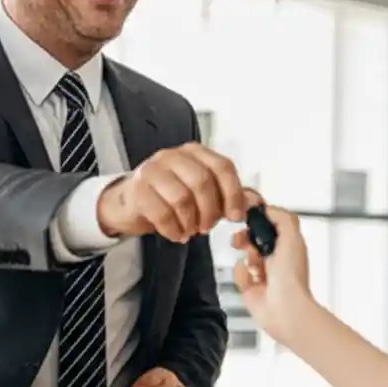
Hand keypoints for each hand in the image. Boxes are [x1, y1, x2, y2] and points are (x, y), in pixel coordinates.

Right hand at [97, 143, 246, 242]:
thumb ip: (231, 196)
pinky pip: (162, 213)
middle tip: (207, 227)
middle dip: (210, 211)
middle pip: (202, 182)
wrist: (131, 203)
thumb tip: (256, 203)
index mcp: (195, 152)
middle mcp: (173, 156)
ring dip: (191, 222)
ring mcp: (152, 170)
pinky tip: (176, 234)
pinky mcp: (137, 190)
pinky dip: (174, 230)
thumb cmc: (172, 197)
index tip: (236, 217)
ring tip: (190, 230)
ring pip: (182, 198)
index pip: (222, 167)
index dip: (234, 194)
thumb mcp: (204, 193)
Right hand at [230, 204, 315, 343]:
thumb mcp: (291, 236)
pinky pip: (239, 274)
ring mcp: (263, 275)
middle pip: (253, 239)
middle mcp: (276, 259)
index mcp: (288, 246)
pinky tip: (251, 279)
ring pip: (245, 256)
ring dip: (246, 256)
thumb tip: (267, 208)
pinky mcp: (251, 289)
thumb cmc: (291, 276)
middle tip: (240, 240)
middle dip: (245, 237)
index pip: (269, 226)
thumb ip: (281, 217)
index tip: (246, 216)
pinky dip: (242, 274)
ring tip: (252, 263)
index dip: (257, 220)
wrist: (285, 308)